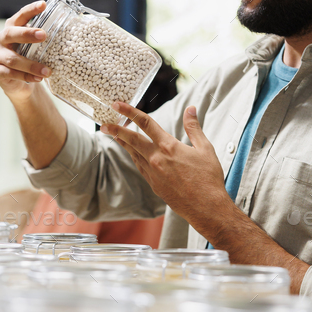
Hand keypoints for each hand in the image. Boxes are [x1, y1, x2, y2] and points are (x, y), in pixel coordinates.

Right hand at [0, 0, 50, 102]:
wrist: (17, 83)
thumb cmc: (28, 60)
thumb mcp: (35, 48)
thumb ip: (44, 40)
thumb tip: (68, 32)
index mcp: (12, 28)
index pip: (20, 16)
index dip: (30, 10)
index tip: (43, 4)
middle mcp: (2, 39)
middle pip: (11, 33)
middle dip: (27, 34)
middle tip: (43, 35)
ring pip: (13, 59)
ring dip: (31, 65)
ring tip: (47, 71)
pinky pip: (11, 73)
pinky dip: (26, 76)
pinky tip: (38, 79)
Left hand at [102, 102, 229, 230]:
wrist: (205, 207)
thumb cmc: (208, 178)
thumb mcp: (205, 149)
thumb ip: (194, 128)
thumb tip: (190, 109)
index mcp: (169, 147)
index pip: (146, 123)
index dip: (130, 111)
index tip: (117, 104)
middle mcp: (157, 159)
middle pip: (132, 140)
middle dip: (116, 129)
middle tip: (103, 123)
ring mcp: (153, 174)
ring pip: (133, 154)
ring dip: (123, 143)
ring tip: (113, 135)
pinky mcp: (154, 185)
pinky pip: (140, 167)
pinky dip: (134, 157)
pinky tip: (132, 153)